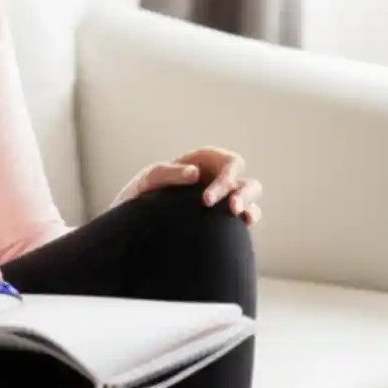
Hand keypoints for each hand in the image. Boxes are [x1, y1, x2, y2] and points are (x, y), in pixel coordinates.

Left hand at [112, 147, 263, 223]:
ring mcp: (222, 197)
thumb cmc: (142, 194)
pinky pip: (246, 215)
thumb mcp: (149, 180)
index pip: (230, 163)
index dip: (225, 179)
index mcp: (204, 162)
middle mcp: (217, 177)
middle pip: (245, 180)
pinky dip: (248, 218)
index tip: (206, 200)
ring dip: (249, 205)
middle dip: (243, 193)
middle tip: (232, 209)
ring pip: (250, 196)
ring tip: (241, 216)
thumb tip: (194, 173)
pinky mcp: (223, 217)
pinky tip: (244, 225)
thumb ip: (168, 173)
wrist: (137, 221)